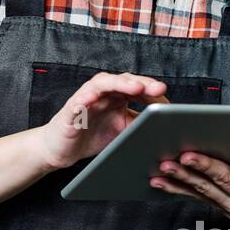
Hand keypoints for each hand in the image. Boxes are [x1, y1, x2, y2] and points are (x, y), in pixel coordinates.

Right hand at [35, 72, 169, 171]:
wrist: (61, 149)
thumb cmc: (91, 136)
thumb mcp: (122, 131)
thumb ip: (139, 124)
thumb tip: (166, 127)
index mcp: (117, 97)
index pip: (137, 86)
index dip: (152, 90)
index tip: (167, 98)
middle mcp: (103, 93)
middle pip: (123, 80)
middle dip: (142, 83)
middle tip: (158, 88)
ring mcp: (86, 99)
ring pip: (102, 84)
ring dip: (118, 84)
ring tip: (134, 87)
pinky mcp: (70, 110)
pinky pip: (78, 101)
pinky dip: (84, 98)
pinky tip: (92, 98)